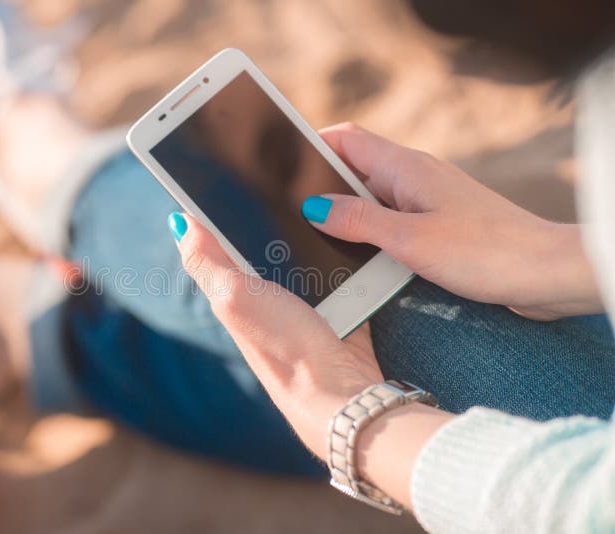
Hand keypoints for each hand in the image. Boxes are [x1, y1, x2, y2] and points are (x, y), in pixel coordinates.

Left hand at [169, 213, 451, 508]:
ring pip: (298, 264)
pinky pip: (332, 279)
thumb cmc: (284, 347)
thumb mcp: (236, 296)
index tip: (217, 184)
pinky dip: (336, 263)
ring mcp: (299, 311)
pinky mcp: (333, 315)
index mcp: (233, 297)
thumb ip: (208, 261)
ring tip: (313, 208)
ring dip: (306, 241)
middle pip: (260, 253)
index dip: (214, 218)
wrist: (342, 394)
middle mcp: (262, 304)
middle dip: (266, 224)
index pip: (216, 249)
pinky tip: (345, 242)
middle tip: (272, 187)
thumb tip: (178, 222)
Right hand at [305, 123, 601, 320]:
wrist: (544, 273)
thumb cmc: (485, 251)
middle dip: (323, 188)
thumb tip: (314, 206)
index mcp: (406, 168)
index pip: (347, 138)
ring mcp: (428, 202)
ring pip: (374, 199)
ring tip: (320, 240)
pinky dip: (372, 235)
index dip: (313, 145)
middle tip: (292, 213)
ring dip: (349, 217)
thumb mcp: (409, 238)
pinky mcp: (440, 226)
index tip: (283, 163)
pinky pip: (393, 222)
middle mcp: (415, 178)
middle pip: (355, 170)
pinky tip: (362, 260)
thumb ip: (358, 221)